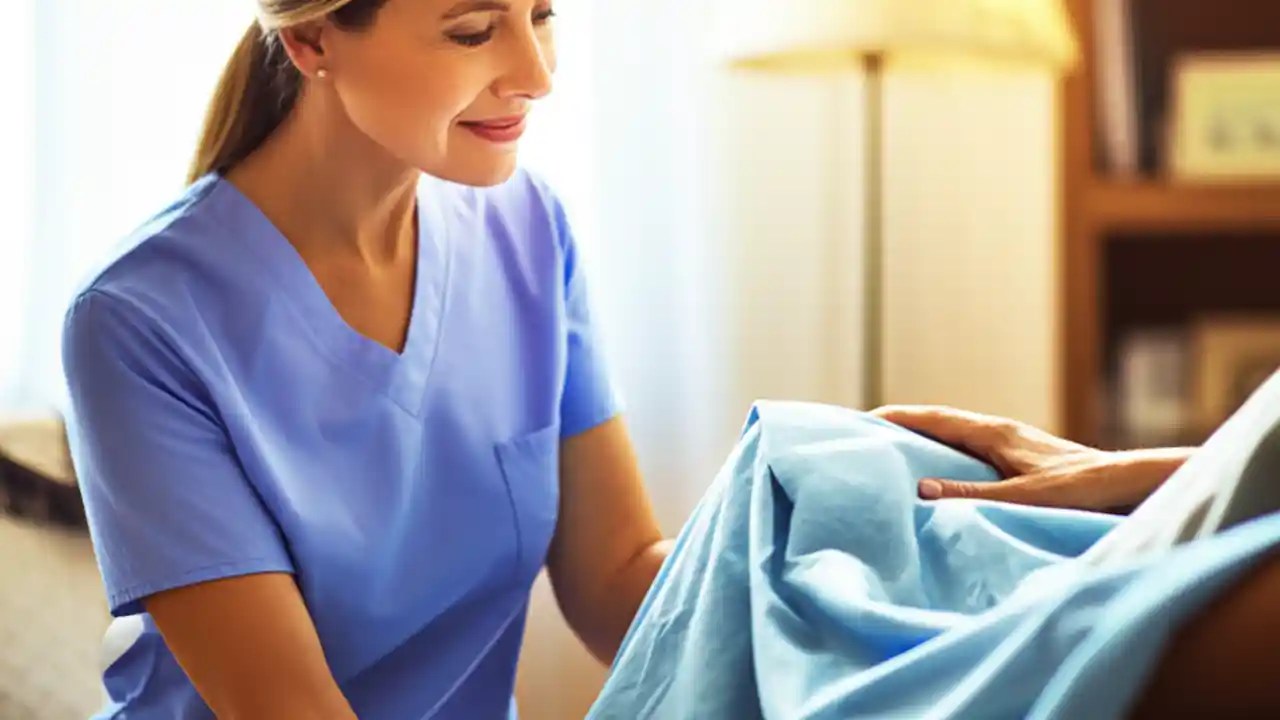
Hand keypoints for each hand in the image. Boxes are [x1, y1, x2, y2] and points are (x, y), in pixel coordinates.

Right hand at [871, 405, 1191, 511]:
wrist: (1135, 484)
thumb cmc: (1087, 488)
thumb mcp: (1025, 496)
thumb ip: (973, 494)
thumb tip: (921, 489)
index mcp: (994, 432)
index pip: (931, 417)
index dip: (894, 418)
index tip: (857, 421)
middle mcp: (1000, 433)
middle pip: (937, 424)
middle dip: (901, 429)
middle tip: (863, 440)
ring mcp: (1012, 446)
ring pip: (954, 440)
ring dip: (923, 446)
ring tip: (892, 461)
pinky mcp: (1023, 462)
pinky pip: (970, 455)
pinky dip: (946, 461)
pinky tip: (942, 482)